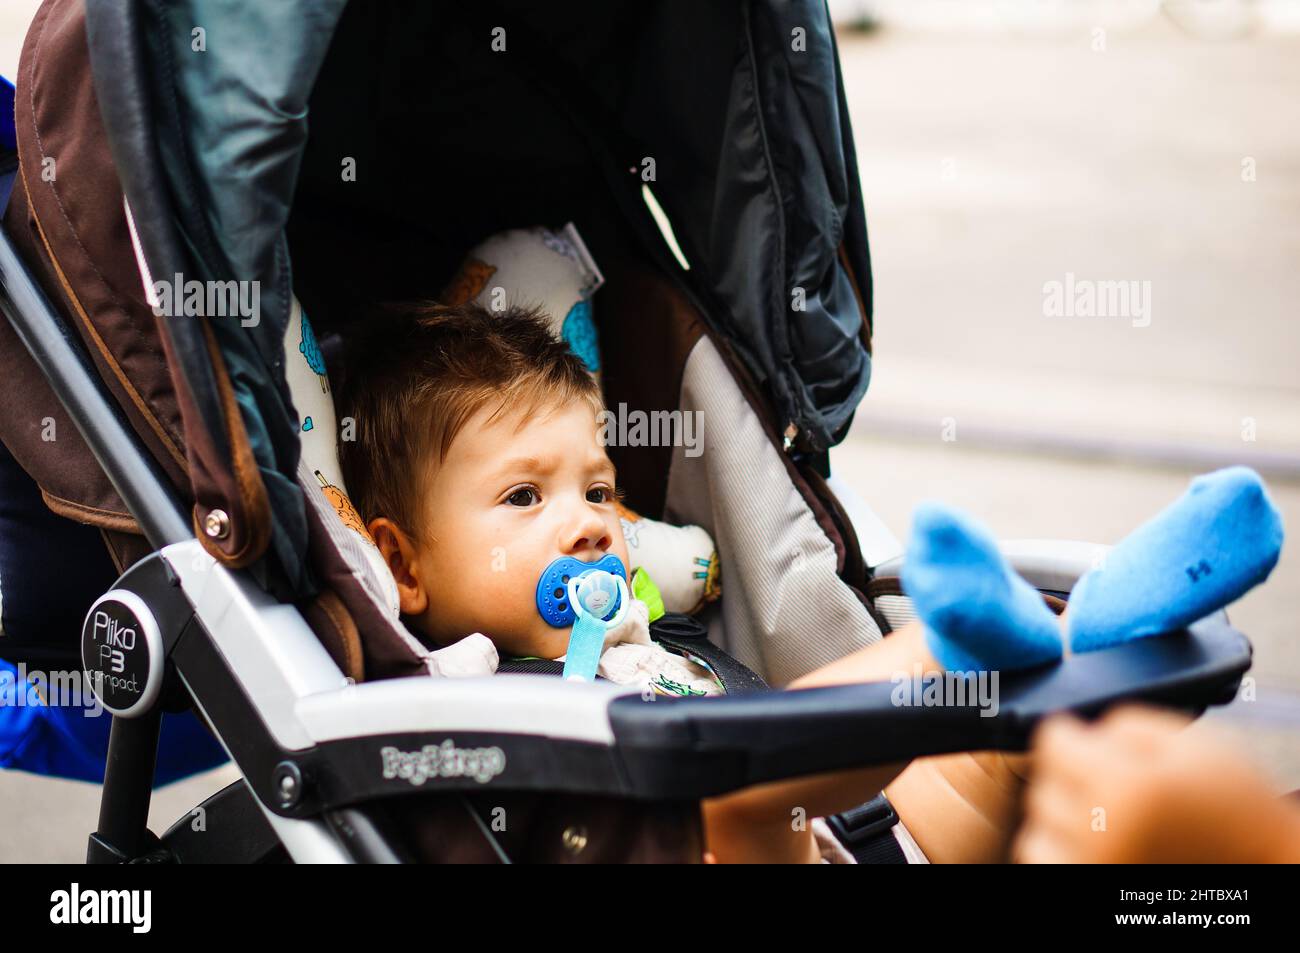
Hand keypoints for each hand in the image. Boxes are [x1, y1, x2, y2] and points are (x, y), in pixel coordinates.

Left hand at [1014, 705, 1299, 863]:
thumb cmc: (1233, 806)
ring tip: (1106, 813)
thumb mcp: (1194, 743)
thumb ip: (1128, 724)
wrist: (1260, 866)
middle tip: (1107, 779)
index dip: (1068, 734)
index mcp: (1126, 786)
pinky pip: (1042, 857)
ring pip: (1040, 823)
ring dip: (1064, 812)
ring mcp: (1093, 865)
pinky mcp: (1089, 886)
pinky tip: (1094, 839)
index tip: (1077, 738)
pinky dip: (1059, 846)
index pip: (1052, 742)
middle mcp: (1101, 831)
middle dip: (1072, 773)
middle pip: (1047, 781)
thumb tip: (1082, 727)